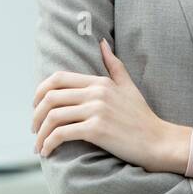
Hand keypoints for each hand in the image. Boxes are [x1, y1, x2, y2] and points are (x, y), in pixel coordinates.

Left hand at [32, 39, 190, 173]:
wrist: (158, 141)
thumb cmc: (142, 116)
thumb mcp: (128, 86)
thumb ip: (114, 64)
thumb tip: (102, 42)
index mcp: (100, 82)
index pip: (58, 78)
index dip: (40, 92)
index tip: (36, 107)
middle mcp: (96, 93)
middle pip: (51, 97)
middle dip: (36, 114)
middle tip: (34, 129)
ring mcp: (96, 110)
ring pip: (53, 116)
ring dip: (40, 133)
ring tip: (39, 144)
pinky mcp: (97, 129)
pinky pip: (62, 133)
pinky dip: (49, 143)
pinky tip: (47, 151)